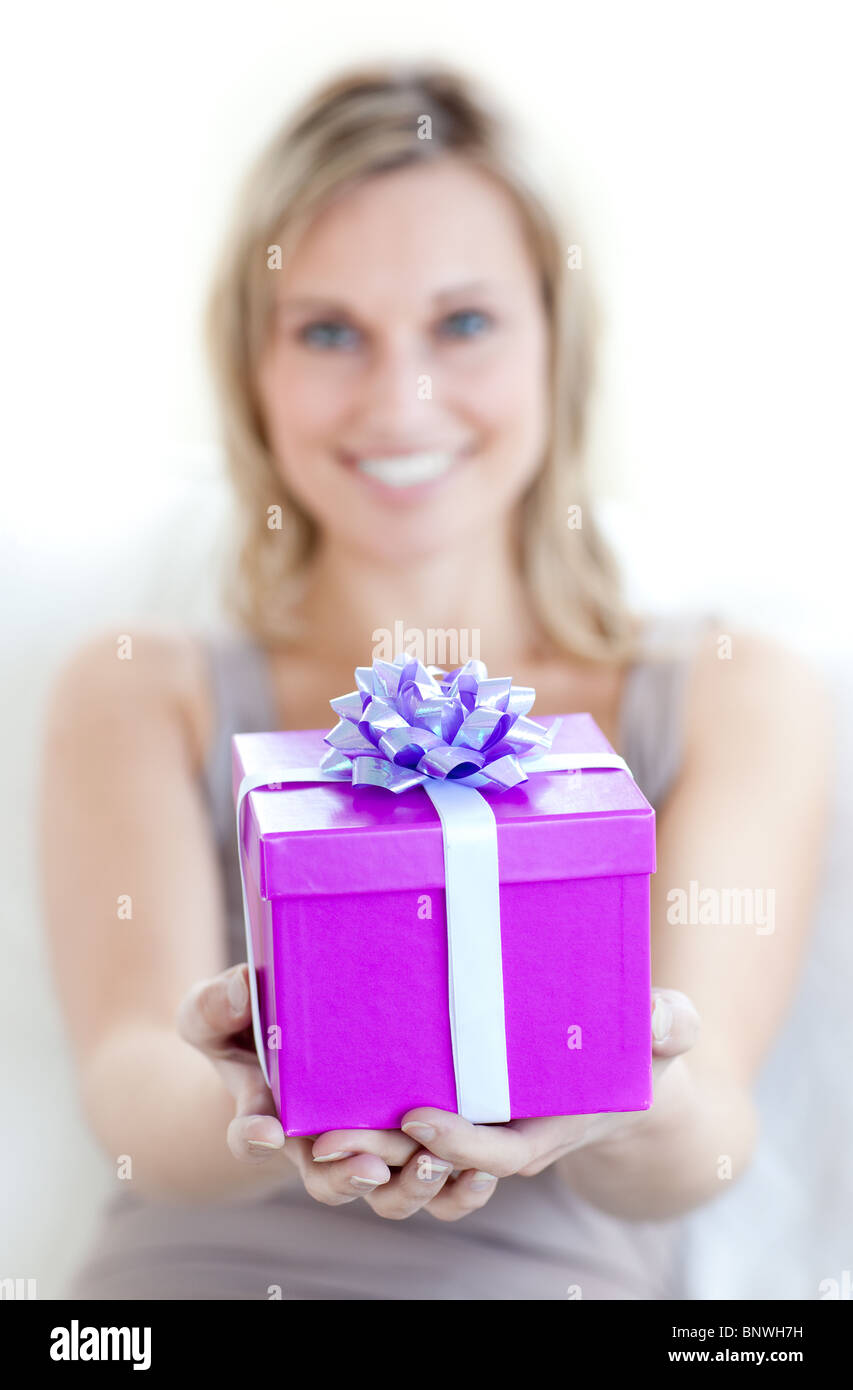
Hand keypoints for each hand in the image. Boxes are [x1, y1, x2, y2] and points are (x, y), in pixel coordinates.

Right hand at [175, 963, 461, 1210]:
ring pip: (389, 1194)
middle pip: (330, 1181)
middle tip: (368, 1164)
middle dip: (348, 1177)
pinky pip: (438, 1185)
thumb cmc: (256, 1019)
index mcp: (266, 1115)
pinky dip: (457, 1186)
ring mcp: (372, 1150)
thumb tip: (240, 989)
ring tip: (432, 1163)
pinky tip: (477, 1168)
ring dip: (410, 1186)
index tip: (265, 1127)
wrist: (311, 1028)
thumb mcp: (222, 1006)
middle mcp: (320, 1147)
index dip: (253, 1135)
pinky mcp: (419, 1145)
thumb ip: (218, 1001)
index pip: (250, 1135)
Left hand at [316, 988, 700, 1220]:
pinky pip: (408, 1126)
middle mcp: (506, 1134)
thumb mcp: (667, 1029)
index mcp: (550, 1128)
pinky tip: (325, 1096)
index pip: (499, 1152)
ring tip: (310, 1129)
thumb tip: (665, 1019)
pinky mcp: (457, 1101)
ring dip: (364, 1147)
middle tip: (331, 1138)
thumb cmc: (647, 1044)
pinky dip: (369, 1121)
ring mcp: (478, 1122)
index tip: (418, 1119)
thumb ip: (670, 1026)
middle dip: (386, 1157)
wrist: (627, 1060)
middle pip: (439, 1161)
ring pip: (412, 1153)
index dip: (459, 1143)